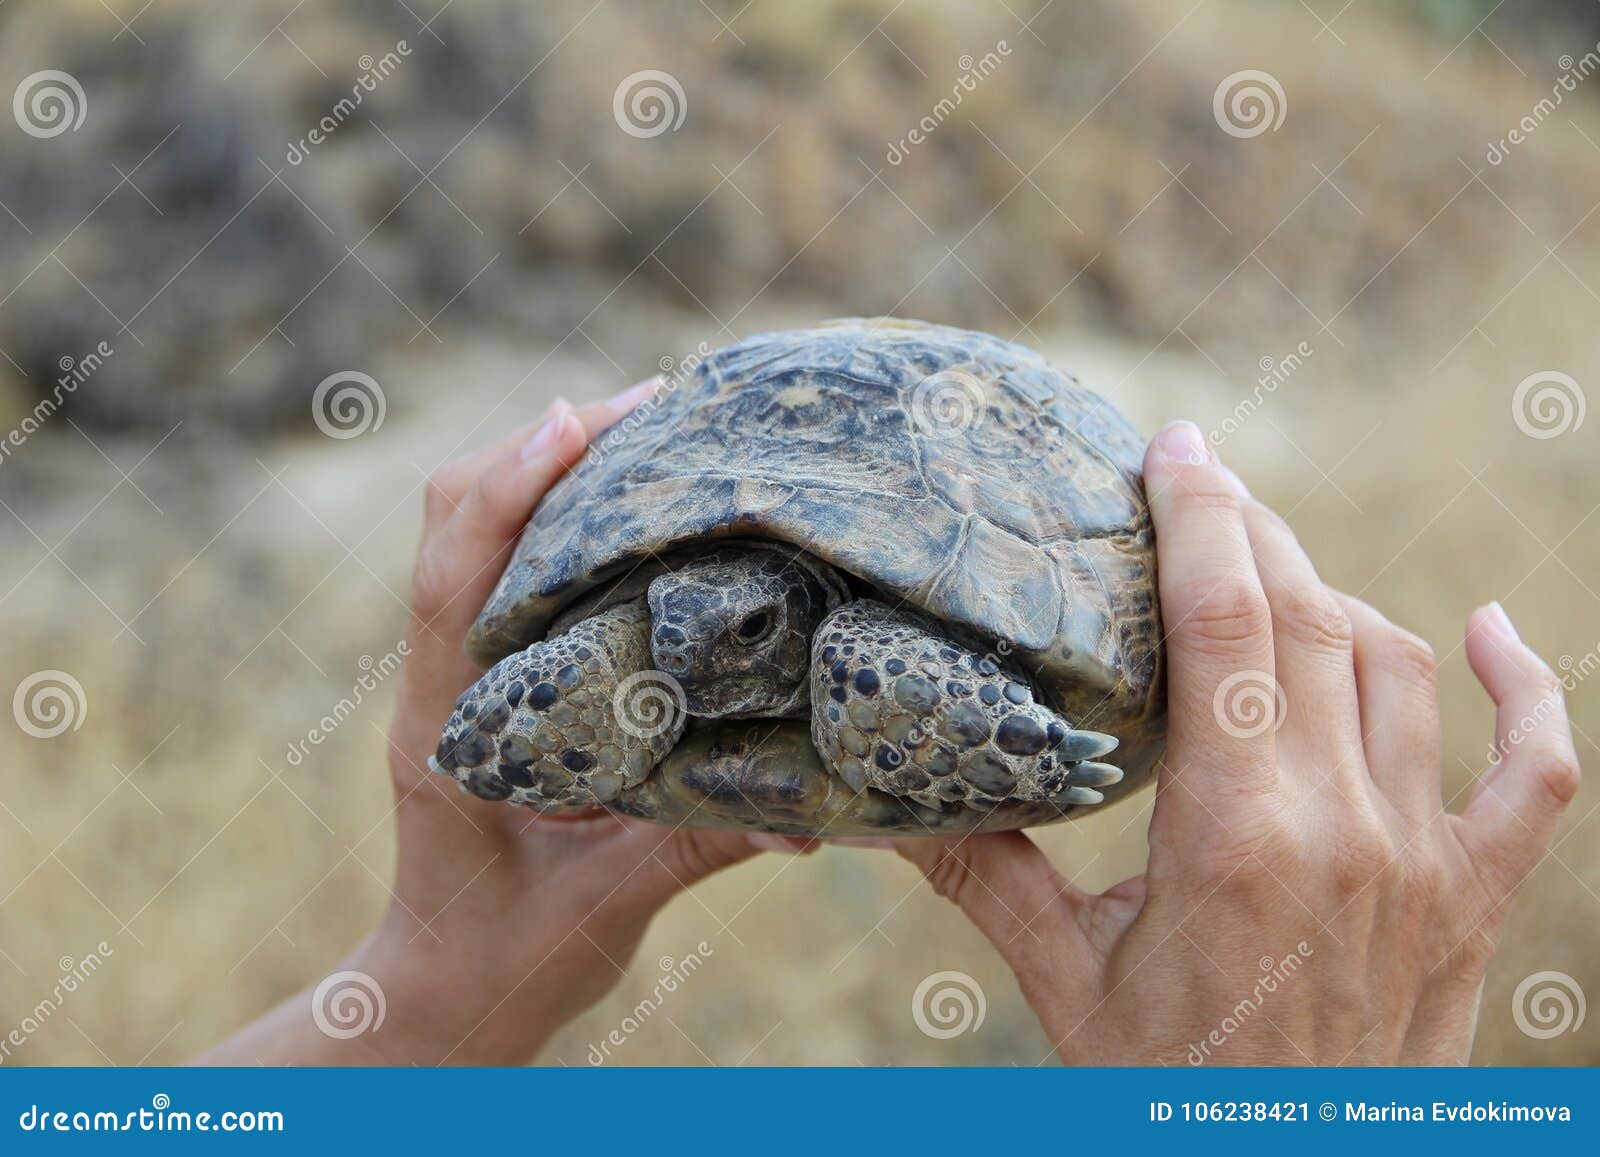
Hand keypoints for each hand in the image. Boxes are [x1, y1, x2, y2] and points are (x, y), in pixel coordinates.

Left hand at [203, 383, 810, 1065]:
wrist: (445, 995)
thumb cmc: (510, 961)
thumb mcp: (607, 909)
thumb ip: (695, 851)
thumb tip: (810, 815)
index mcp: (449, 734)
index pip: (456, 584)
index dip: (511, 492)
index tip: (578, 420)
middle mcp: (440, 687)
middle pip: (454, 523)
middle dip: (542, 449)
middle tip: (655, 407)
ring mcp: (455, 678)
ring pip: (473, 534)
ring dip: (550, 472)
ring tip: (655, 435)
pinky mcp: (487, 680)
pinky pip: (507, 569)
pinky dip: (561, 519)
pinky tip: (641, 514)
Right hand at [886, 420, 1580, 1064]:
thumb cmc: (1166, 1092)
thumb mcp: (1065, 983)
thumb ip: (986, 875)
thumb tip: (884, 804)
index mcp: (1238, 841)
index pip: (1230, 627)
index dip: (1202, 520)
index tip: (1174, 451)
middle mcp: (1346, 831)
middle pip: (1311, 619)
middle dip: (1251, 531)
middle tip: (1198, 482)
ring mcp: (1425, 863)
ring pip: (1400, 667)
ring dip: (1335, 595)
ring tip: (1270, 567)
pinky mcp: (1473, 899)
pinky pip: (1534, 772)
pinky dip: (1528, 690)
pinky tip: (1495, 630)